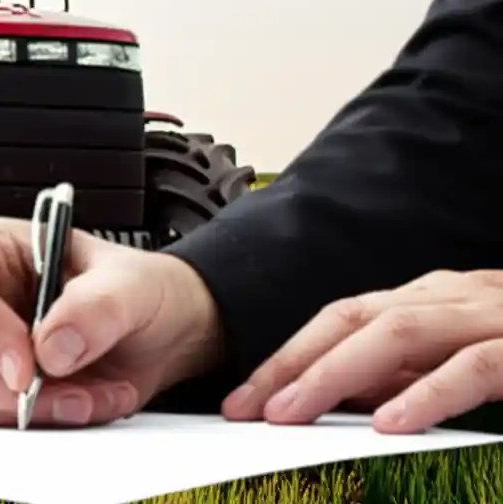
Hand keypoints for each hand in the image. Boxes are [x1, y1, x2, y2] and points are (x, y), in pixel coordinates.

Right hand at [0, 217, 225, 427]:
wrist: (167, 329)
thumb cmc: (140, 287)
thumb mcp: (131, 284)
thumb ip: (94, 308)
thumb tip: (50, 349)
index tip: (28, 365)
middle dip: (14, 387)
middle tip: (71, 393)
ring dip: (40, 410)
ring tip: (96, 395)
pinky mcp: (5, 387)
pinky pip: (4, 420)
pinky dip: (51, 422)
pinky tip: (91, 402)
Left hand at [221, 269, 502, 432]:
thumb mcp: (469, 356)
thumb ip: (413, 372)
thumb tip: (348, 401)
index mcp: (437, 299)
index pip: (343, 318)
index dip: (288, 355)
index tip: (241, 399)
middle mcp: (458, 296)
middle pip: (353, 318)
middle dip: (291, 363)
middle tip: (243, 410)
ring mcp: (496, 315)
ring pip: (399, 332)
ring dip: (335, 374)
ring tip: (289, 414)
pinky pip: (477, 366)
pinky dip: (429, 392)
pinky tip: (390, 421)